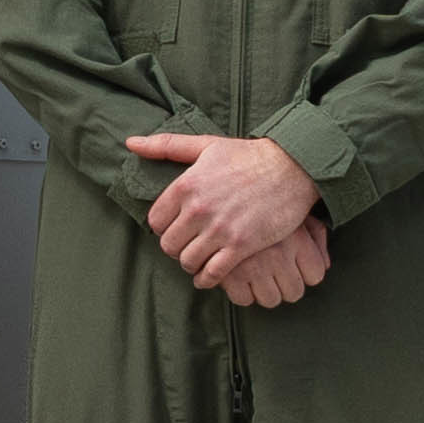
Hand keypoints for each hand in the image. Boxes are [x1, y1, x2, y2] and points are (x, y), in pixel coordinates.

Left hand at [129, 130, 334, 310]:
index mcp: (185, 185)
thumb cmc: (248, 156)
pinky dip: (207, 278)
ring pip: (188, 262)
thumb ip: (166, 146)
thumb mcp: (205, 145)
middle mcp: (198, 209)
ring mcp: (220, 229)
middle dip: (177, 247)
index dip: (164, 227)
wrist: (292, 167)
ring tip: (200, 258)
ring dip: (192, 263)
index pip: (155, 222)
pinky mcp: (242, 246)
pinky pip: (212, 273)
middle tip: (189, 244)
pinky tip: (210, 275)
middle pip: (169, 246)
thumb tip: (131, 143)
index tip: (177, 226)